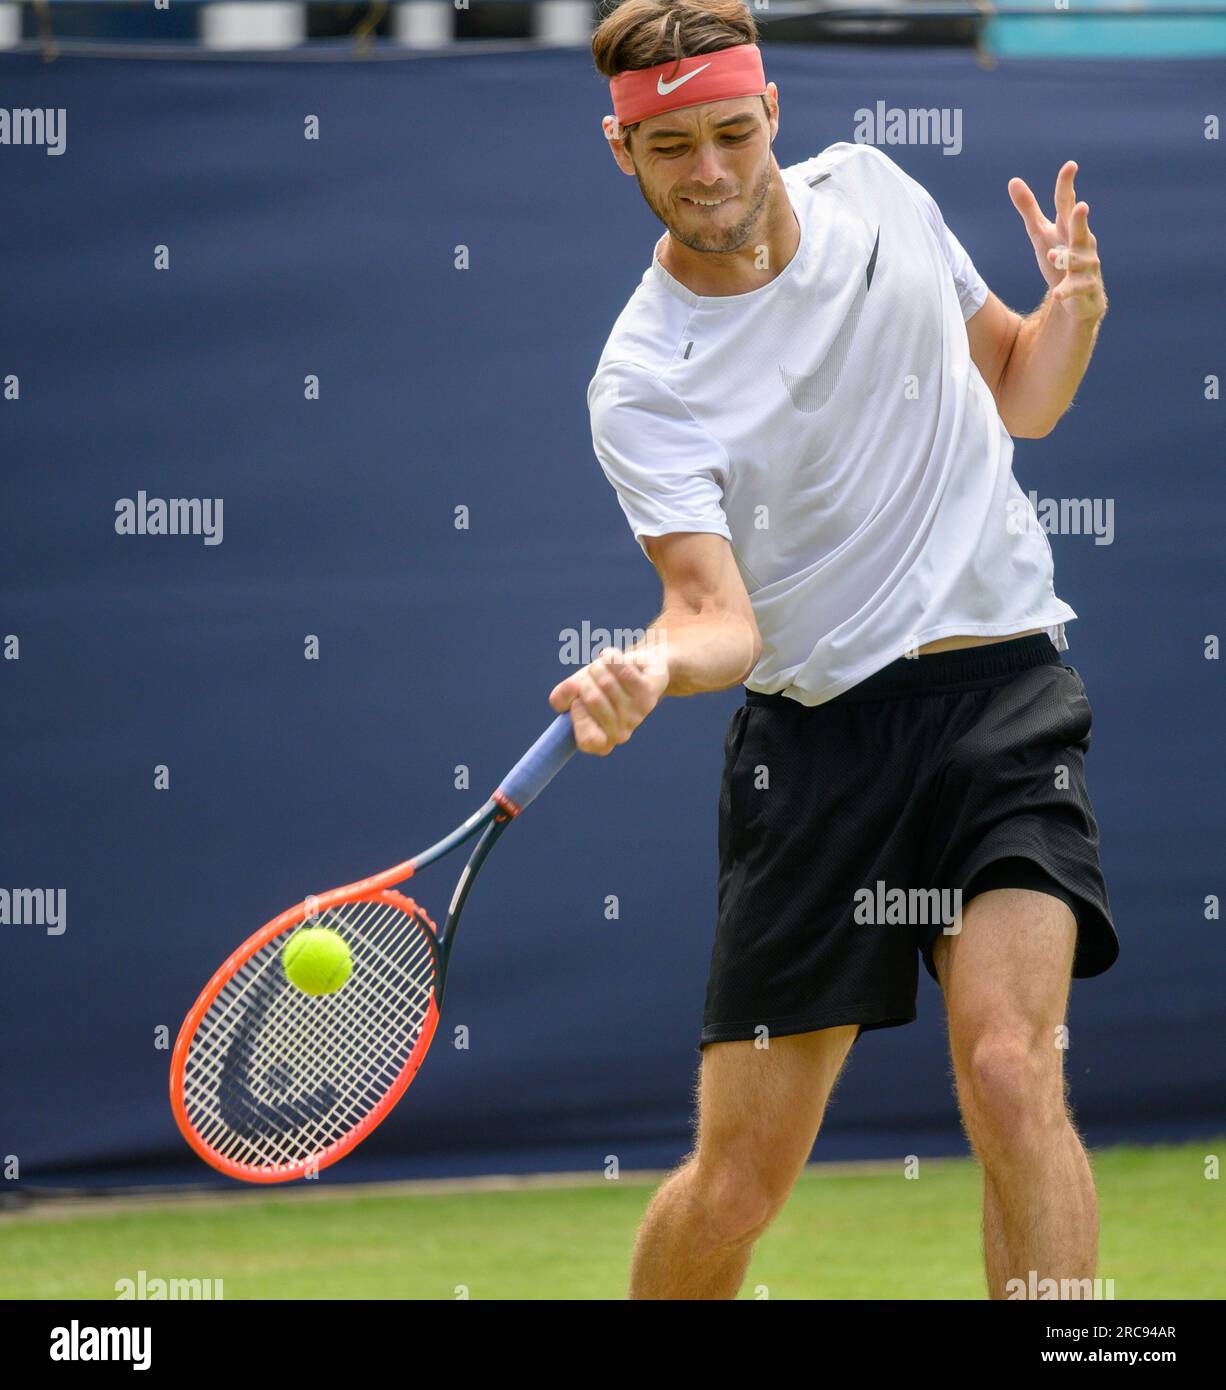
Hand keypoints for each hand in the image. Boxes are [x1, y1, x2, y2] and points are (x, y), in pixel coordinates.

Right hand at [549, 642, 669, 755]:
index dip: (578, 716)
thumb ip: (561, 698)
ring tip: (603, 667)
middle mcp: (620, 734)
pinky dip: (612, 658)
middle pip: (593, 700)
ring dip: (599, 666)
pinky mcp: (648, 694)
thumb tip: (571, 689)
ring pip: (607, 683)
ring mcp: (636, 715)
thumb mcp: (575, 692)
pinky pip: (623, 671)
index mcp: (600, 742)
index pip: (587, 740)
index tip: (577, 702)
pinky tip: (613, 658)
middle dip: (586, 680)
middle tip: (591, 678)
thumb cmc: (601, 685)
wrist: (636, 668)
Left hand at [1008, 161, 1105, 321]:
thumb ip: (1029, 208)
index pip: (1065, 204)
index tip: (1070, 165)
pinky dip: (1066, 291)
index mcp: (1068, 227)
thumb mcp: (1040, 232)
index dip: (1067, 186)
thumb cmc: (1059, 257)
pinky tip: (1056, 293)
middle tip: (1081, 206)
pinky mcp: (1084, 288)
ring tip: (1054, 255)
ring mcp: (1086, 266)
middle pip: (1079, 229)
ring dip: (1068, 258)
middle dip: (1080, 219)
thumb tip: (1013, 180)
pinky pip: (1076, 288)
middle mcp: (1081, 243)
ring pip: (1079, 260)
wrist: (1077, 295)